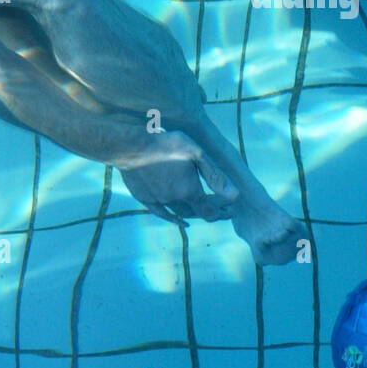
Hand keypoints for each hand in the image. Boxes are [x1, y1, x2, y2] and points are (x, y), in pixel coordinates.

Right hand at [117, 132, 238, 225]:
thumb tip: (235, 196)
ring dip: (194, 214)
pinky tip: (180, 221)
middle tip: (221, 211)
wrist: (131, 147)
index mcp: (189, 191)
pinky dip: (173, 219)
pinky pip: (162, 213)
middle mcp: (174, 200)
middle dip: (211, 212)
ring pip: (180, 213)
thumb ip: (215, 176)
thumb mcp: (196, 153)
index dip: (221, 213)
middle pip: (196, 213)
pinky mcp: (145, 198)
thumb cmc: (166, 145)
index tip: (230, 212)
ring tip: (203, 212)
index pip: (209, 211)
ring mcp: (158, 201)